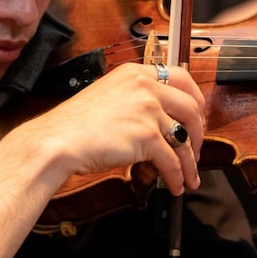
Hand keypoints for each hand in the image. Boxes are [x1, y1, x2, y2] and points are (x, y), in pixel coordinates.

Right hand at [13, 61, 204, 195]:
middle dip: (198, 133)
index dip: (195, 99)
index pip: (182, 77)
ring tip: (188, 175)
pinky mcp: (147, 136)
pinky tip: (175, 184)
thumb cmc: (75, 124)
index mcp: (136, 73)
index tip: (197, 115)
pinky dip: (176, 176)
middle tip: (196, 148)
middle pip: (191, 108)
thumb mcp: (108, 96)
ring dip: (190, 162)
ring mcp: (148, 110)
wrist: (57, 140)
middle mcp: (145, 86)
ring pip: (184, 139)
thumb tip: (157, 118)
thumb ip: (135, 99)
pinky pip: (172, 160)